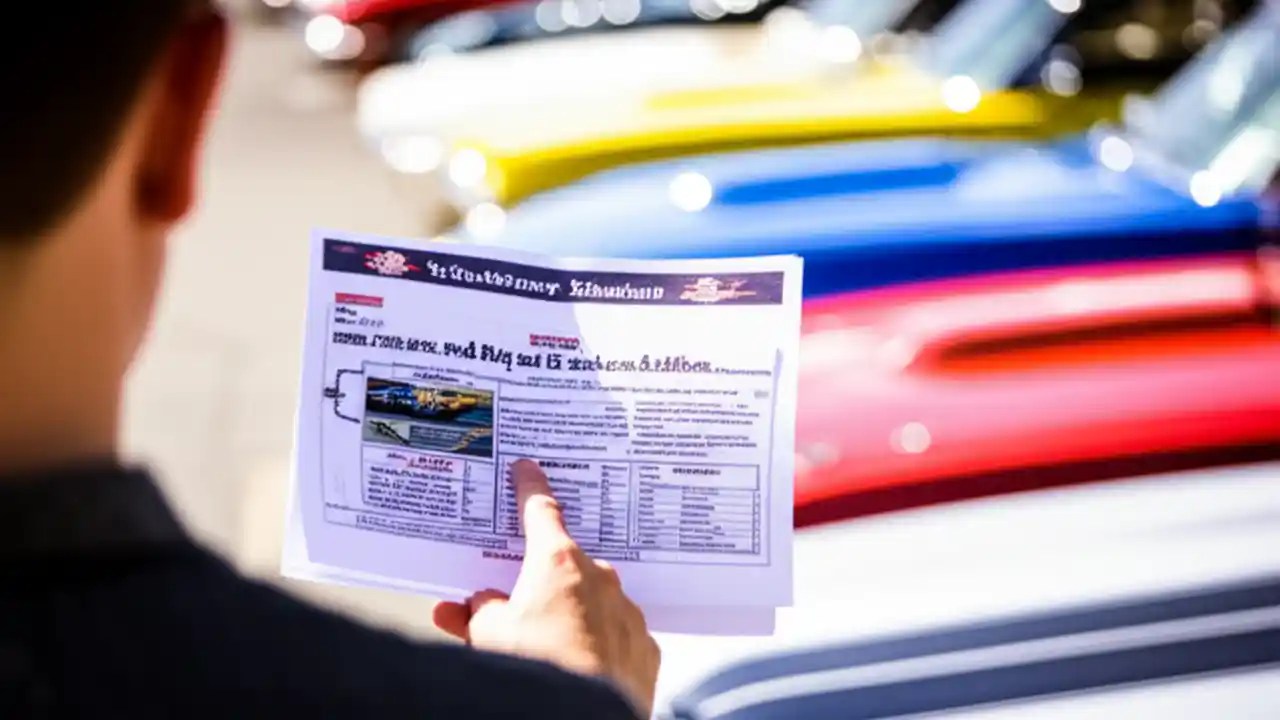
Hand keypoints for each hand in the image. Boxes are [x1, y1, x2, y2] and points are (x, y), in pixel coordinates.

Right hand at [433, 459, 659, 716]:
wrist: (582, 718)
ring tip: (540, 652)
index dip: (530, 489)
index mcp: (558, 562)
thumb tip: (482, 606)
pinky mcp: (643, 649)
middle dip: (536, 587)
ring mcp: (626, 613)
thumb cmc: (538, 669)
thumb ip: (482, 612)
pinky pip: (613, 637)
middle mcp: (599, 579)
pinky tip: (575, 668)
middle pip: (562, 569)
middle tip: (509, 609)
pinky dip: (594, 648)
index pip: (540, 512)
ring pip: (590, 605)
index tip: (528, 469)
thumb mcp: (489, 636)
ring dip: (566, 620)